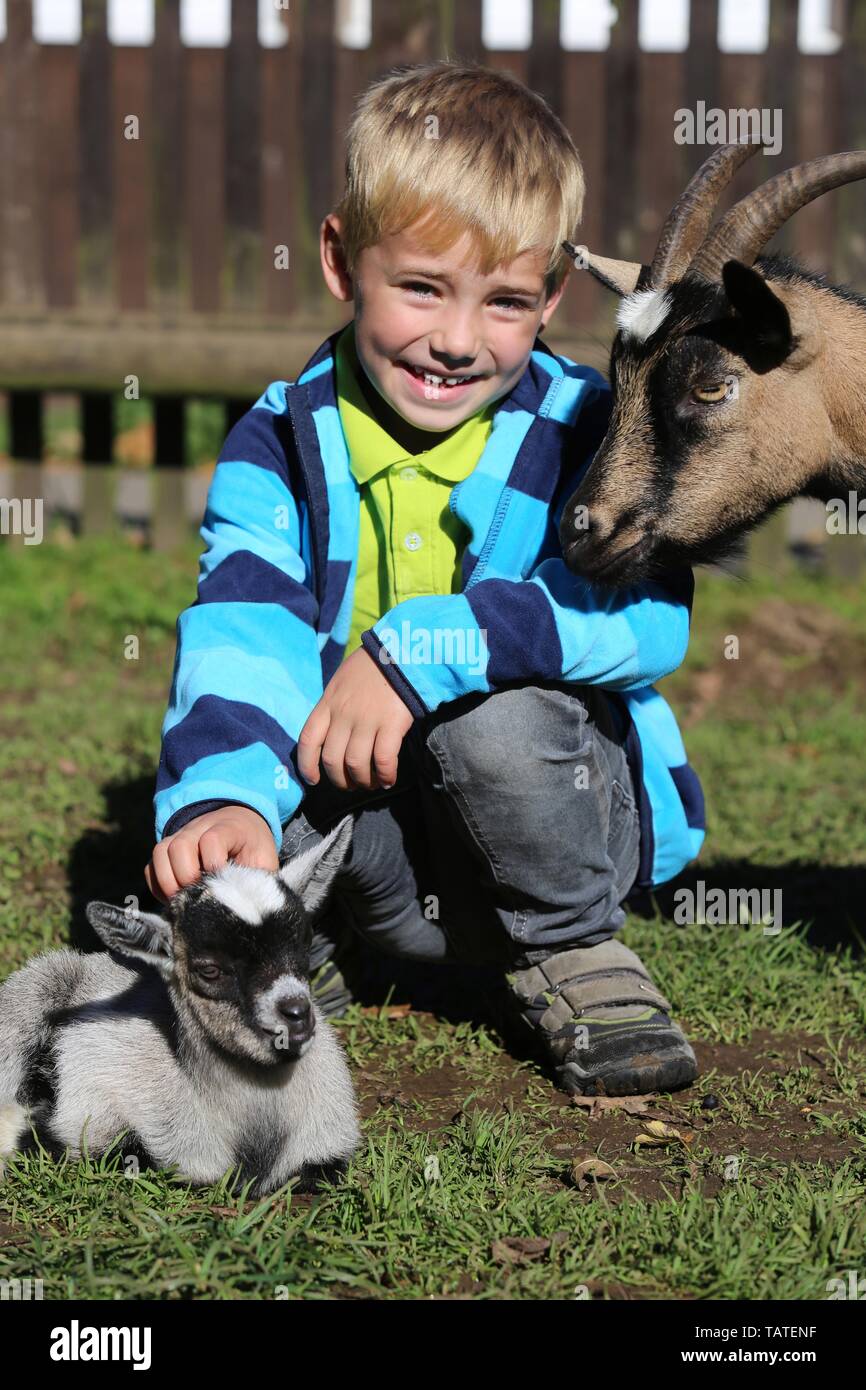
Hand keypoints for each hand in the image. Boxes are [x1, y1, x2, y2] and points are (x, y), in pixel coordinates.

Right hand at [145, 805, 277, 903]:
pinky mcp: (167, 851)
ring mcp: (179, 837)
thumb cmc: (254, 848)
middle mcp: (199, 827)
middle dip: (186, 877)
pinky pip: (151, 867)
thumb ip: (259, 878)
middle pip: (179, 846)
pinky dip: (158, 886)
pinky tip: (175, 899)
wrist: (241, 825)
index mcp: (228, 827)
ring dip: (168, 882)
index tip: (222, 883)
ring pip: (160, 853)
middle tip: (200, 895)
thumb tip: (252, 906)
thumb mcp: (265, 859)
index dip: (213, 864)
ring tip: (185, 901)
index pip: (211, 840)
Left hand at [298, 646, 413, 790]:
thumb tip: (332, 733)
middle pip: (332, 759)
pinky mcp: (391, 724)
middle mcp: (343, 714)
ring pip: (356, 764)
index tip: (314, 779)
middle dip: (339, 779)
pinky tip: (388, 778)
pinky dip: (385, 774)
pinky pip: (383, 759)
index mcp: (328, 703)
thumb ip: (334, 706)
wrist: (402, 651)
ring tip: (371, 782)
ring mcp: (367, 720)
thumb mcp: (342, 682)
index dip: (307, 764)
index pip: (308, 740)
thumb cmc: (372, 666)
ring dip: (362, 780)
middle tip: (350, 784)